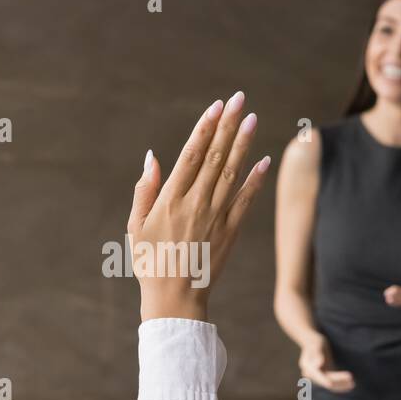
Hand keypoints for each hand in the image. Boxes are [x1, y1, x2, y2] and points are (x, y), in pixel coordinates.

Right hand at [128, 92, 269, 321]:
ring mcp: (215, 217)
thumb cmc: (150, 263)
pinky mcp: (230, 232)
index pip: (191, 155)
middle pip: (215, 157)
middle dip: (227, 125)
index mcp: (170, 200)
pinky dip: (255, 180)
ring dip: (243, 144)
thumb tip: (153, 156)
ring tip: (252, 118)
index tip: (215, 106)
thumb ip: (145, 190)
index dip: (204, 128)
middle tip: (239, 99)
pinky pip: (245, 202)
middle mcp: (195, 204)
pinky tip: (264, 160)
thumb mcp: (136, 226)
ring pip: (232, 173)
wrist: (174, 300)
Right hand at [298, 333, 354, 392]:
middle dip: (339, 382)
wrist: (311, 342)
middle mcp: (310, 374)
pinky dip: (340, 384)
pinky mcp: (323, 376)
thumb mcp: (316, 345)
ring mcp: (316, 377)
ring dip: (341, 385)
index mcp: (307, 367)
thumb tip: (318, 364)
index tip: (346, 378)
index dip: (333, 379)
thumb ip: (316, 354)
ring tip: (353, 384)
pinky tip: (350, 384)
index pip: (321, 378)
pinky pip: (332, 383)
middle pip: (327, 382)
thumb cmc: (314, 341)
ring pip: (330, 385)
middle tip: (352, 380)